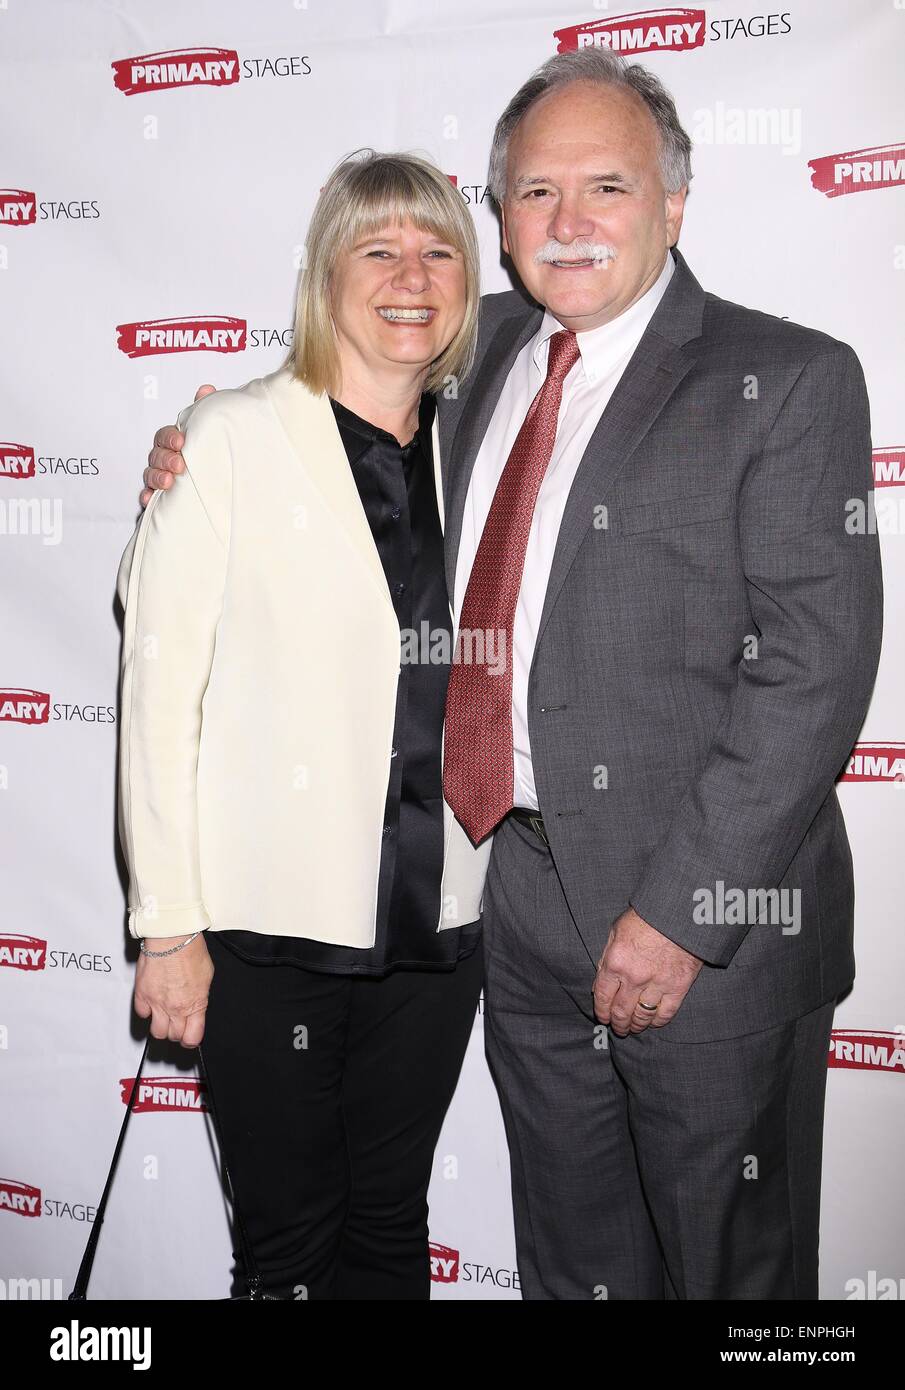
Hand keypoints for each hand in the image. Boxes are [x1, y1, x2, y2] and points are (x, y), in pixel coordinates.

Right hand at [133, 933, 213, 1048]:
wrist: (172, 938)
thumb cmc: (191, 951)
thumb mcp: (207, 977)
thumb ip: (200, 997)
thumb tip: (197, 1005)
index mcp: (195, 1004)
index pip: (192, 1037)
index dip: (191, 1039)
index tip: (190, 1036)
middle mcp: (175, 1008)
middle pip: (174, 1036)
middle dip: (177, 1032)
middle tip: (178, 1022)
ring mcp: (157, 1003)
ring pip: (157, 1031)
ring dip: (161, 1026)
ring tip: (164, 1016)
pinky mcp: (142, 994)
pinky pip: (142, 1013)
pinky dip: (147, 1011)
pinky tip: (152, 1002)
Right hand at [139, 383, 215, 506]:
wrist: (220, 491)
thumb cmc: (208, 456)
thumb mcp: (209, 433)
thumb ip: (204, 411)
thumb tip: (207, 389)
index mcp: (174, 443)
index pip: (165, 436)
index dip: (170, 438)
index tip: (181, 442)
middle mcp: (164, 459)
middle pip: (156, 455)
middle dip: (165, 459)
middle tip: (179, 465)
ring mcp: (160, 478)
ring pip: (150, 474)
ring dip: (156, 477)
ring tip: (168, 482)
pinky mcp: (161, 498)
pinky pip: (148, 497)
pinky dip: (146, 497)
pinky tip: (148, 498)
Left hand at [593, 907, 702, 1035]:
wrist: (680, 912)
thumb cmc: (646, 917)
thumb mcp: (617, 931)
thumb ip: (606, 957)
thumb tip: (600, 982)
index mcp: (616, 962)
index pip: (602, 996)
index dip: (601, 1011)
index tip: (602, 1018)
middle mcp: (634, 977)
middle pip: (621, 1011)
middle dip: (617, 1024)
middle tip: (618, 1028)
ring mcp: (657, 984)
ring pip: (642, 1016)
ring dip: (636, 1026)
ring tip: (633, 1028)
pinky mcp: (678, 987)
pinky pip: (665, 1013)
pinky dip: (657, 1022)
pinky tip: (653, 1022)